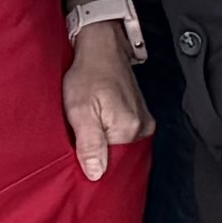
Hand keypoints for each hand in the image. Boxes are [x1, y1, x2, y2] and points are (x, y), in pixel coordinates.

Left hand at [63, 21, 145, 179]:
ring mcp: (144, 121)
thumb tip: (96, 174)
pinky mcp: (140, 115)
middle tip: (79, 141)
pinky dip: (110, 135)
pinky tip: (98, 125)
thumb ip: (89, 144)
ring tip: (88, 130)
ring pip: (120, 146)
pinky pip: (125, 136)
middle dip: (98, 155)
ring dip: (104, 144)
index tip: (77, 156)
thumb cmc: (88, 74)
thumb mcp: (79, 110)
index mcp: (128, 129)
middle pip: (118, 156)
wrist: (102, 48)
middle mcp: (142, 128)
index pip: (110, 165)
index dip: (91, 163)